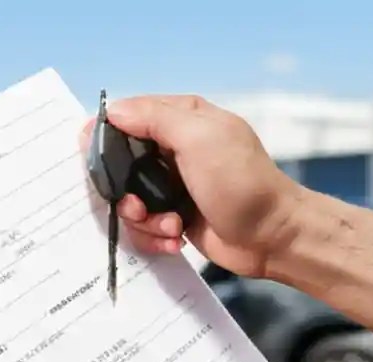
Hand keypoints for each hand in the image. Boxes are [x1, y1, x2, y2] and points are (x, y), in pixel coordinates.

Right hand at [83, 95, 305, 278]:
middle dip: (123, 191)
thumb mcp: (198, 139)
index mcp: (182, 120)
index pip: (128, 117)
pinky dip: (154, 235)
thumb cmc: (239, 183)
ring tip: (170, 226)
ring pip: (128, 199)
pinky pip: (143, 224)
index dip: (107, 138)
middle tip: (138, 206)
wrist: (273, 236)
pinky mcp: (173, 215)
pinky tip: (175, 238)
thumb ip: (154, 119)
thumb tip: (112, 111)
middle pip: (120, 164)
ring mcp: (172, 184)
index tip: (99, 163)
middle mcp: (174, 149)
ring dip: (142, 219)